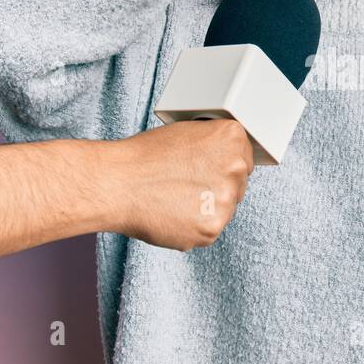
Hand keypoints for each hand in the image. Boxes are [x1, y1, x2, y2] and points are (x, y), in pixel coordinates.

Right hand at [103, 120, 253, 251]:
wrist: (118, 184)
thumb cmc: (144, 157)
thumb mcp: (187, 132)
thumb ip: (215, 147)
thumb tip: (224, 160)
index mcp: (232, 138)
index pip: (245, 158)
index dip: (223, 166)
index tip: (208, 170)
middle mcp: (235, 168)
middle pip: (238, 186)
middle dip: (217, 188)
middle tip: (186, 185)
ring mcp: (225, 200)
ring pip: (224, 210)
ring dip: (206, 209)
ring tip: (174, 199)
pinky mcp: (211, 229)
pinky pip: (208, 230)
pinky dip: (193, 227)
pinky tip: (172, 214)